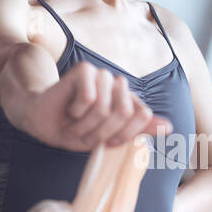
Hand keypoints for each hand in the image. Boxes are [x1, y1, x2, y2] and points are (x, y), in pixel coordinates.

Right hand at [25, 62, 171, 151]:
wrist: (42, 120)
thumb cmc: (74, 129)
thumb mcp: (107, 138)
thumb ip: (137, 130)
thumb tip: (170, 126)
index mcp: (129, 101)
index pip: (142, 114)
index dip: (123, 134)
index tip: (106, 141)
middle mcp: (118, 86)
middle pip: (124, 112)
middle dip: (101, 131)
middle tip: (84, 131)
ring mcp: (103, 76)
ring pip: (105, 108)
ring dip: (85, 124)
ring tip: (75, 121)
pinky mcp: (85, 70)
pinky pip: (90, 99)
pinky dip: (76, 111)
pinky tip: (68, 108)